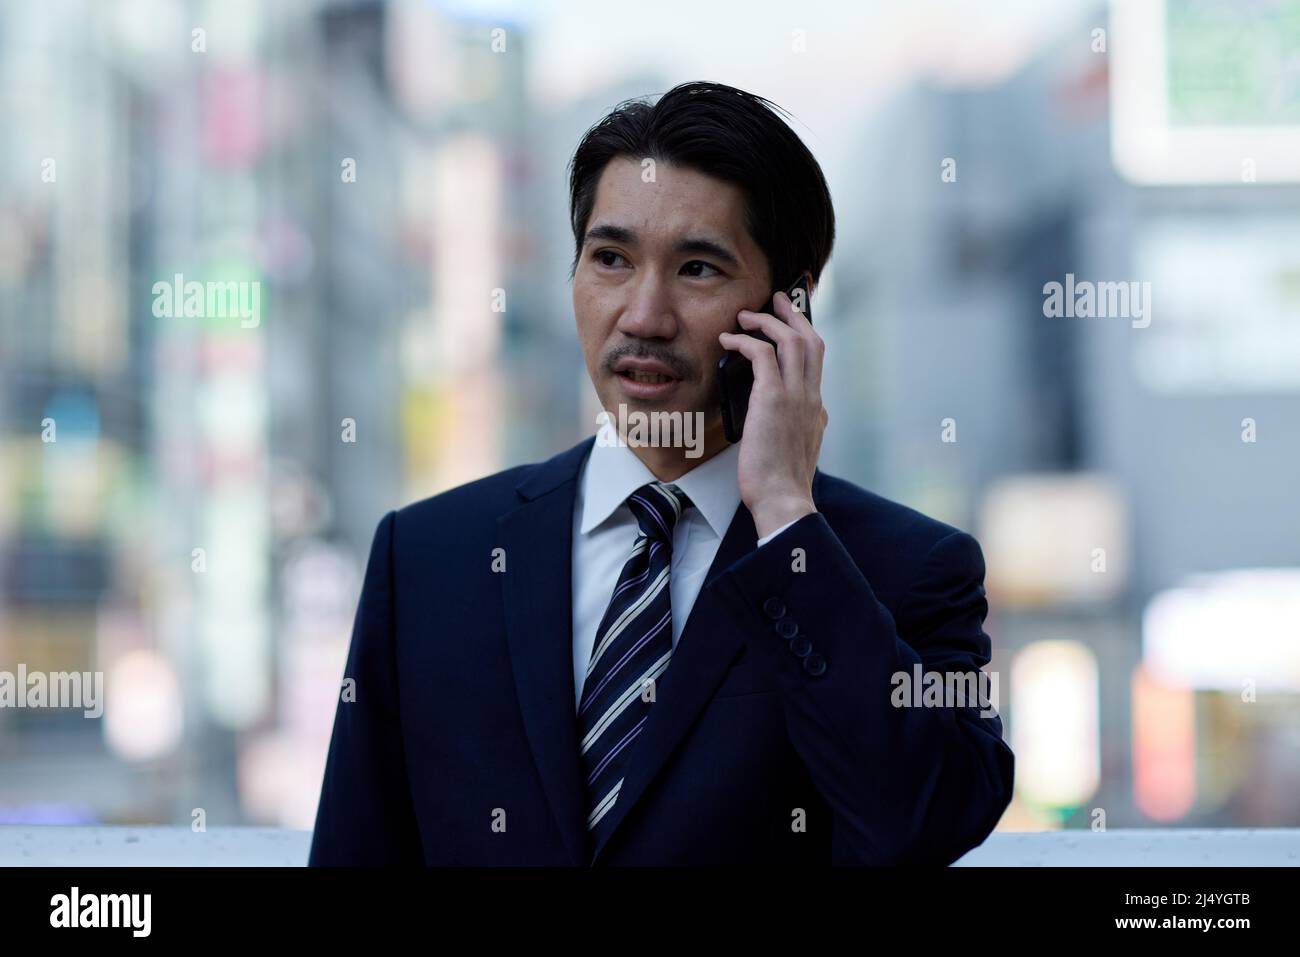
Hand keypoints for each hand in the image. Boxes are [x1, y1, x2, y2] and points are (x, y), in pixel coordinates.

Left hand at [718, 290, 826, 538]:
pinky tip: (729, 340)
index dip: (803, 338)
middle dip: (795, 314)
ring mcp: (796, 396)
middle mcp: (811, 397)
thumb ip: (790, 427)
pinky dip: (745, 341)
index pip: (816, 362)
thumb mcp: (793, 449)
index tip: (791, 326)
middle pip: (812, 340)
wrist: (784, 499)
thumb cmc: (780, 483)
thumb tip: (772, 416)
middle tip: (778, 299)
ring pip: (791, 339)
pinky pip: (762, 354)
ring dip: (768, 321)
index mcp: (816, 408)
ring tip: (746, 315)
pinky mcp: (773, 399)